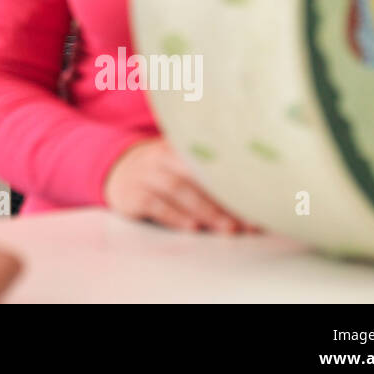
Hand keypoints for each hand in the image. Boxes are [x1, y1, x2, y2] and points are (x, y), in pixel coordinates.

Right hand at [102, 139, 259, 233]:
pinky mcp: (132, 194)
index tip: (255, 198)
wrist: (118, 171)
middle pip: (195, 176)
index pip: (207, 161)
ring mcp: (145, 175)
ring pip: (178, 190)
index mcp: (177, 145)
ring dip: (205, 210)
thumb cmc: (163, 171)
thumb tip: (251, 191)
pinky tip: (193, 227)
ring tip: (227, 228)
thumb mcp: (179, 160)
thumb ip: (207, 168)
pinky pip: (156, 205)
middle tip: (246, 220)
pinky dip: (176, 216)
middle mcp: (160, 157)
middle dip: (223, 199)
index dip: (232, 180)